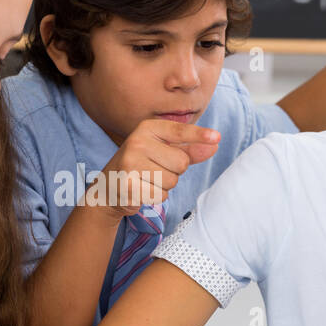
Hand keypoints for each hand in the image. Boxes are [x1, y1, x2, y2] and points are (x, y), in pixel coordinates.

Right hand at [88, 120, 220, 221]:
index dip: (199, 135)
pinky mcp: (129, 184)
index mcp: (147, 128)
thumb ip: (189, 150)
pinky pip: (161, 195)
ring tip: (147, 180)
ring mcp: (131, 163)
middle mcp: (137, 141)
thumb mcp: (163, 153)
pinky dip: (156, 196)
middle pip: (181, 161)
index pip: (179, 131)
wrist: (109, 189)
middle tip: (155, 170)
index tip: (217, 138)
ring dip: (165, 185)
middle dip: (175, 171)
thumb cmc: (141, 167)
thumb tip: (214, 145)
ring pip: (172, 180)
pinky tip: (142, 190)